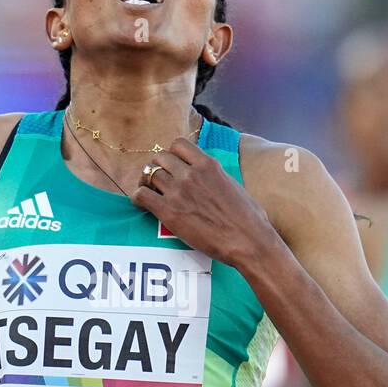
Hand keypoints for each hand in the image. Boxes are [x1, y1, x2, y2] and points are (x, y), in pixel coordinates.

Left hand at [129, 137, 274, 266]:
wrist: (247, 241)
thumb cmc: (249, 219)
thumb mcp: (234, 185)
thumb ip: (216, 175)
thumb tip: (212, 176)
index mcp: (208, 164)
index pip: (178, 144)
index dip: (172, 154)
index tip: (173, 165)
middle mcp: (191, 174)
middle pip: (160, 158)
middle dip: (158, 168)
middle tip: (159, 182)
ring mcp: (179, 192)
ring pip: (149, 175)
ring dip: (147, 183)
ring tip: (150, 194)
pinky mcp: (169, 212)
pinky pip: (141, 196)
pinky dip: (138, 199)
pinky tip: (143, 205)